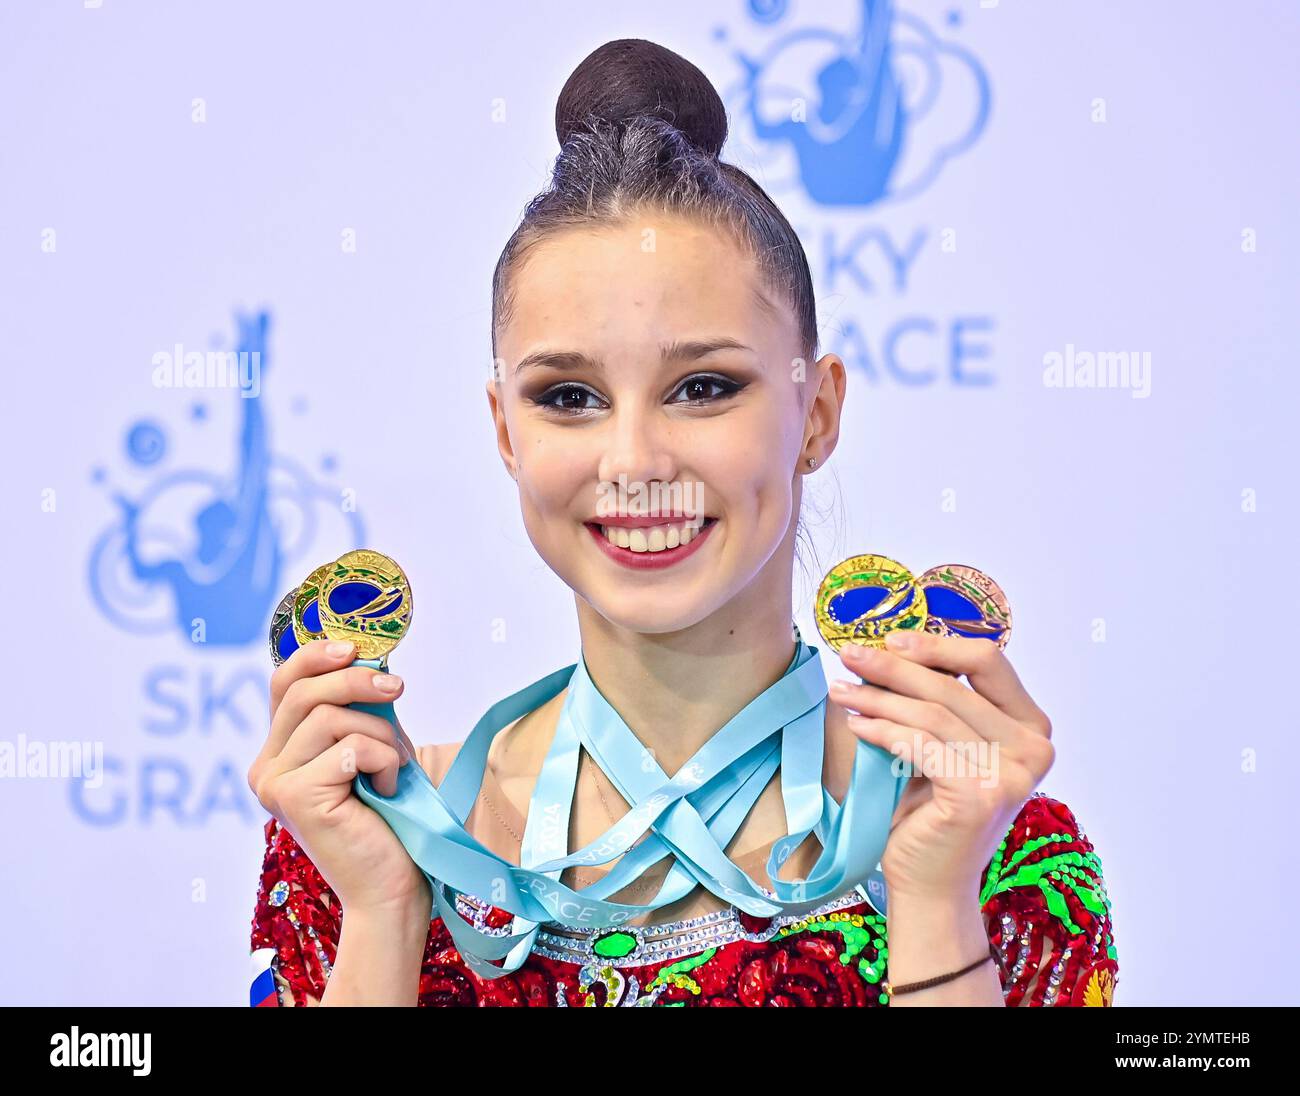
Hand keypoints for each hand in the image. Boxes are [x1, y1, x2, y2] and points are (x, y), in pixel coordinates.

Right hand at [247, 639, 430, 915]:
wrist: (392, 885)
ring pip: (331, 717)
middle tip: (398, 687)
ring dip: (380, 734)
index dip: (315, 656)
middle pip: (305, 692)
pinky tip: (387, 789)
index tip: (354, 648)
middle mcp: (265, 768)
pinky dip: (383, 760)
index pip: (283, 683)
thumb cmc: (388, 815)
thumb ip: (359, 708)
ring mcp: (274, 784)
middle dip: (359, 682)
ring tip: (393, 766)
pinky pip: (349, 747)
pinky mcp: (295, 798)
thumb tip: (367, 658)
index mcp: (279, 752)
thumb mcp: (371, 745)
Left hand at [828, 630, 1054, 902]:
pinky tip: (855, 724)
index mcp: (1032, 726)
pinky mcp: (978, 794)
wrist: (930, 883)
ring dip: (877, 696)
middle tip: (849, 654)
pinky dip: (881, 729)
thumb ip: (938, 701)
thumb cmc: (931, 811)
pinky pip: (918, 744)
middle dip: (894, 665)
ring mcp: (1011, 773)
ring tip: (840, 690)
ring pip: (931, 712)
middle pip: (953, 684)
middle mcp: (1034, 748)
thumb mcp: (942, 744)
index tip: (889, 639)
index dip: (936, 644)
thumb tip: (889, 646)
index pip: (988, 662)